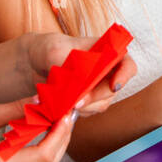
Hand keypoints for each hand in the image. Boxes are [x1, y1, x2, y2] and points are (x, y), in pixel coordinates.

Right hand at [0, 98, 77, 161]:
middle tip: (69, 115)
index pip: (43, 154)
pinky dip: (43, 153)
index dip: (60, 133)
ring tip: (60, 122)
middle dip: (63, 138)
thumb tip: (46, 99)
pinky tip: (47, 133)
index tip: (67, 114)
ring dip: (56, 146)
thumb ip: (19, 109)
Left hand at [19, 32, 136, 115]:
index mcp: (108, 53)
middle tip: (76, 101)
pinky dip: (73, 110)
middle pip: (113, 90)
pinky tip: (59, 103)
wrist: (33, 63)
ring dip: (82, 106)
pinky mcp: (88, 101)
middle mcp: (108, 72)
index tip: (114, 86)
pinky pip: (87, 111)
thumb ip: (71, 65)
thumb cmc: (48, 49)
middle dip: (94, 97)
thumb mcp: (56, 51)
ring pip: (100, 104)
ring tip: (60, 99)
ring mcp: (99, 88)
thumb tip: (83, 82)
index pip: (127, 66)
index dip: (125, 76)